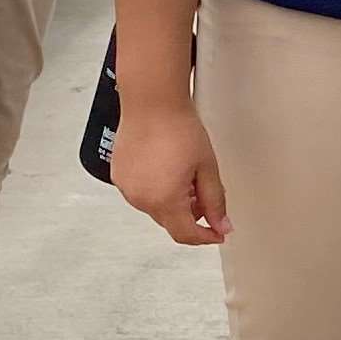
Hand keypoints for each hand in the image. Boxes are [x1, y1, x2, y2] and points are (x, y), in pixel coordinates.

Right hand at [112, 94, 229, 245]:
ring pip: (155, 208)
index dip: (205, 237)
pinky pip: (141, 193)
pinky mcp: (118, 176)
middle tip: (204, 194)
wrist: (152, 102)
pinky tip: (166, 168)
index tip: (217, 232)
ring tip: (184, 175)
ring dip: (172, 202)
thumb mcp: (207, 167)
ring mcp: (127, 188)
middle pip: (170, 222)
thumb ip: (215, 201)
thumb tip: (221, 225)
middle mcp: (141, 199)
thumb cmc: (178, 128)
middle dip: (190, 216)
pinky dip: (155, 190)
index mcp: (165, 200)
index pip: (186, 235)